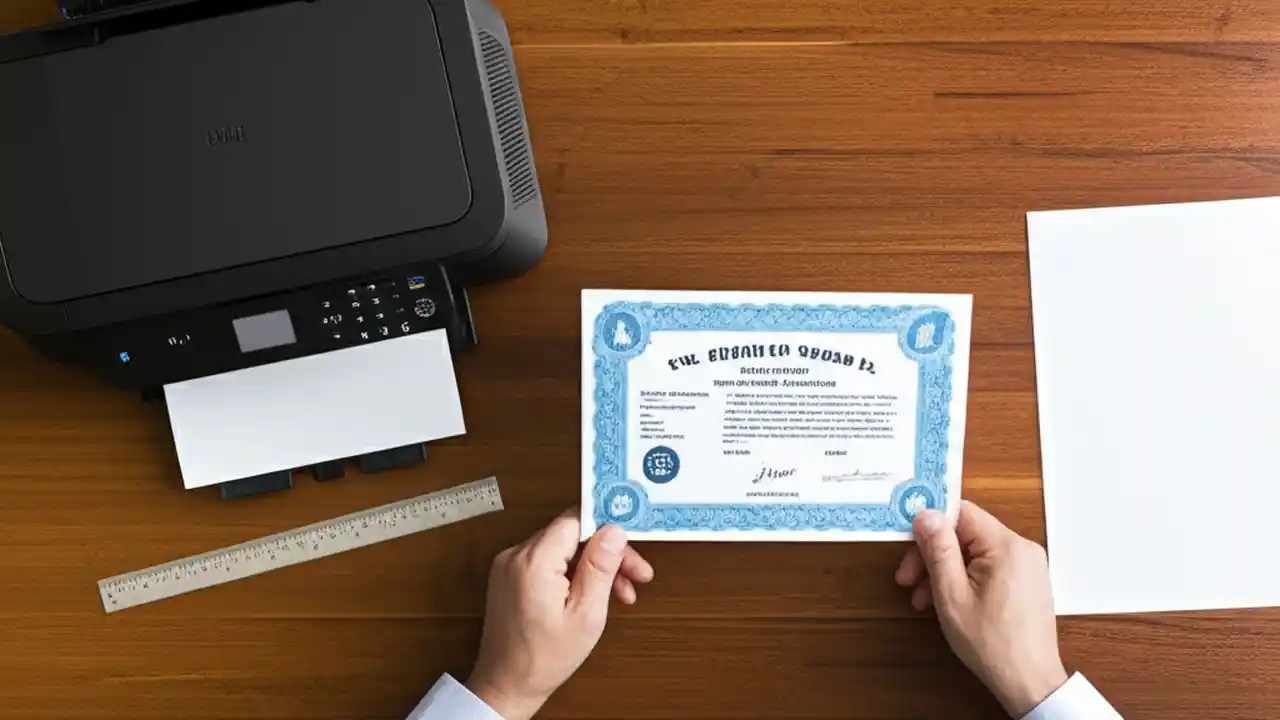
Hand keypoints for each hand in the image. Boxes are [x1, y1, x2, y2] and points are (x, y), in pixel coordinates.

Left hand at [466, 509, 654, 719]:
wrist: (506, 685)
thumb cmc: (543, 659)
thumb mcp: (585, 615)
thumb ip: (600, 568)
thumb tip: (614, 531)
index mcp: (534, 562)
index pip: (576, 519)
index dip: (608, 526)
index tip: (633, 535)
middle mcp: (516, 556)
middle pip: (572, 535)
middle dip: (607, 552)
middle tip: (636, 573)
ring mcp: (509, 565)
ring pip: (563, 548)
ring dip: (593, 565)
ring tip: (620, 592)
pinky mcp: (509, 575)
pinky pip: (548, 561)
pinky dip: (572, 572)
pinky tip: (592, 592)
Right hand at [895, 501, 1067, 717]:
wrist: (1029, 682)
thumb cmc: (992, 644)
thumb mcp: (951, 595)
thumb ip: (938, 550)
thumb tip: (926, 514)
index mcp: (1006, 546)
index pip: (961, 512)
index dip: (929, 523)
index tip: (905, 539)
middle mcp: (1022, 548)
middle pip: (965, 534)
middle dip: (932, 554)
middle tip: (907, 578)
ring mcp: (1027, 565)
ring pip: (973, 552)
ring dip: (944, 570)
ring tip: (922, 598)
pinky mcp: (1026, 580)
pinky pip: (987, 566)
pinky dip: (964, 578)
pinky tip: (946, 600)